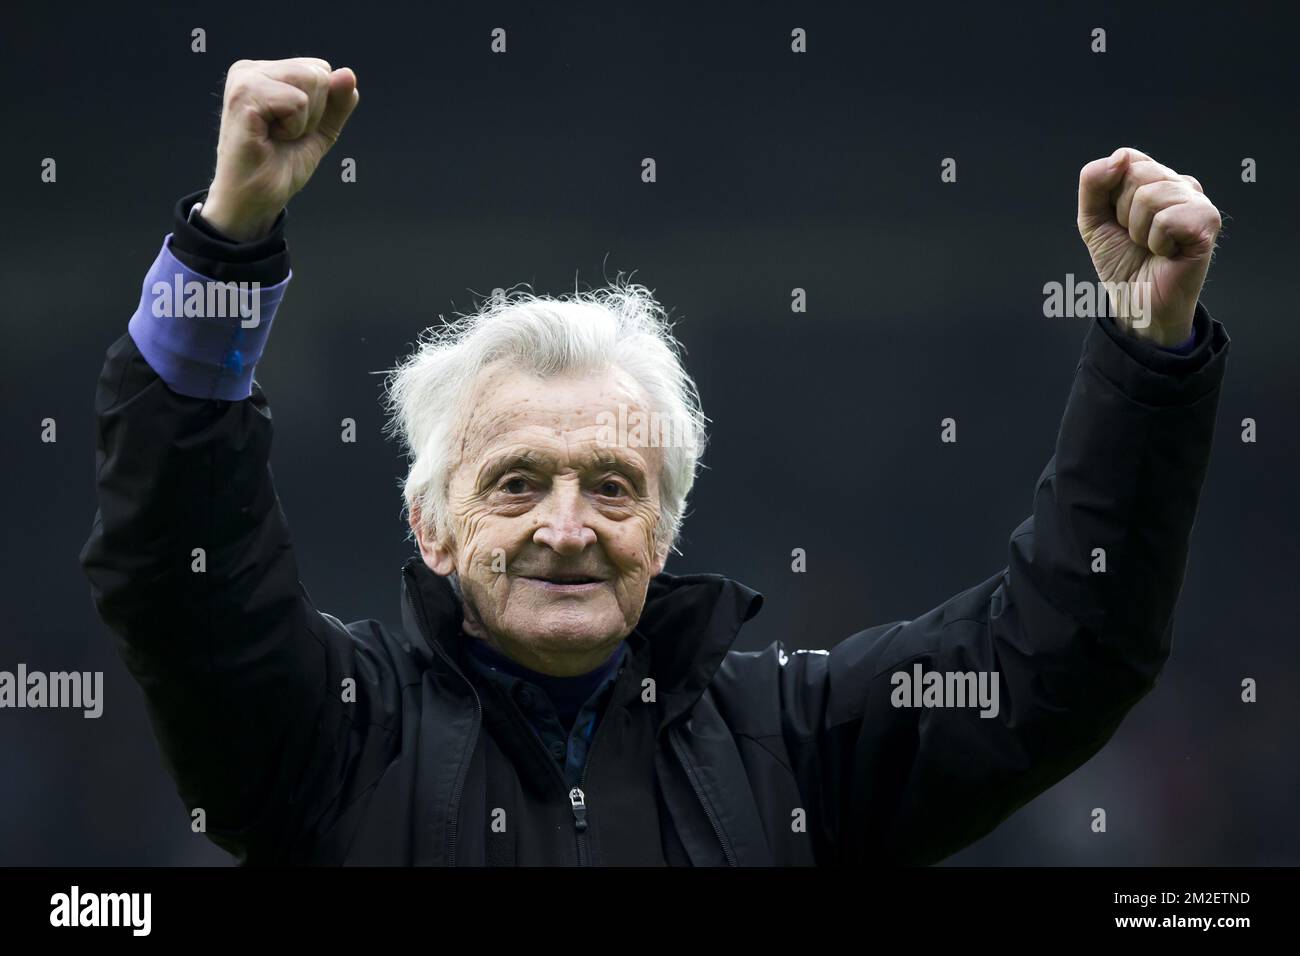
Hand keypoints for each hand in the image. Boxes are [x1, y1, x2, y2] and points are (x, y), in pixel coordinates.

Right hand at [201, 58, 359, 240]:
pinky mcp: (244, 96)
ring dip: (305, 120)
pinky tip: (270, 138)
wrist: (256, 199)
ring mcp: (244, 79)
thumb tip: (348, 74)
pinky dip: (295, 127)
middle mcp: (250, 69)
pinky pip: (297, 101)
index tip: (292, 129)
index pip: (320, 68)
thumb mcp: (320, 131)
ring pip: (310, 80)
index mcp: (265, 72)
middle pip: (318, 71)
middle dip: (315, 112)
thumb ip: (337, 102)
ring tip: (278, 136)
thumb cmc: (280, 166)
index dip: (320, 107)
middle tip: (285, 135)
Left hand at [1077, 147, 1221, 345]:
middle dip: (1122, 213)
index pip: (1127, 158)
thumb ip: (1093, 183)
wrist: (1135, 301)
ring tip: (1151, 246)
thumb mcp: (1093, 219)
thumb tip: (1120, 156)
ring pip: (1149, 195)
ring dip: (1138, 230)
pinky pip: (1167, 219)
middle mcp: (1180, 184)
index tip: (1117, 219)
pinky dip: (1156, 242)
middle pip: (1136, 173)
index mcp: (1155, 178)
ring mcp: (1197, 202)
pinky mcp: (1208, 223)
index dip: (1111, 193)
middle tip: (1135, 237)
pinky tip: (1167, 253)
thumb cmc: (1121, 261)